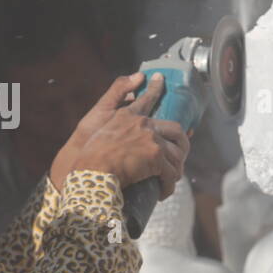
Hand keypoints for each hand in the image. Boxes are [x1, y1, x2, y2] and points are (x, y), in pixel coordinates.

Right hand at [65, 74, 188, 197]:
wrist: (92, 172)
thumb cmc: (89, 157)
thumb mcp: (95, 130)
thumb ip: (110, 122)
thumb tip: (123, 119)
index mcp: (127, 116)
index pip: (146, 99)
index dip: (155, 89)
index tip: (161, 79)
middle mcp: (143, 124)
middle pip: (175, 129)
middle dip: (183, 143)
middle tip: (181, 154)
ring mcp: (152, 140)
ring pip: (176, 155)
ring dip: (175, 170)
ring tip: (169, 179)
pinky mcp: (156, 158)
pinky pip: (170, 174)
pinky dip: (167, 186)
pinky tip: (163, 192)